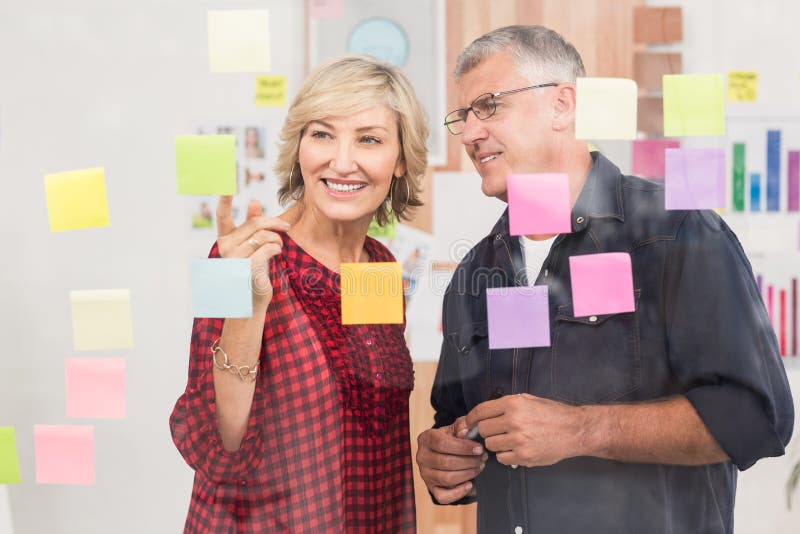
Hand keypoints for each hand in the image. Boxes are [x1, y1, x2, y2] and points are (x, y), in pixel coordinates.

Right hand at [216, 196, 289, 305]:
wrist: (250, 301)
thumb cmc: (251, 271)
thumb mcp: (251, 247)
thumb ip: (251, 225)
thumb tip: (253, 200)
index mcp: (224, 240)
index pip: (222, 216)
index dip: (225, 201)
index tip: (227, 186)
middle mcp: (226, 247)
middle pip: (255, 224)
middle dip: (274, 223)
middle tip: (286, 227)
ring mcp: (235, 258)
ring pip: (264, 235)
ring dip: (277, 239)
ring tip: (278, 246)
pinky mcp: (248, 267)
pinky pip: (269, 248)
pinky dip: (277, 248)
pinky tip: (277, 253)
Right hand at [416, 421, 486, 503]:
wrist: (444, 452)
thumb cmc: (452, 438)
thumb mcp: (456, 428)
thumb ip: (462, 425)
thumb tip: (465, 431)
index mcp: (426, 438)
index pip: (442, 444)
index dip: (463, 447)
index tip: (480, 449)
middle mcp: (421, 456)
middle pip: (446, 462)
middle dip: (469, 461)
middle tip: (483, 458)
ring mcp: (424, 474)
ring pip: (446, 479)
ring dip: (467, 474)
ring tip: (479, 467)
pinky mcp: (430, 488)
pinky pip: (443, 496)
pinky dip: (458, 492)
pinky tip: (470, 484)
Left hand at [462, 394, 586, 467]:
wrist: (574, 430)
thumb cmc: (552, 413)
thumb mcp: (529, 400)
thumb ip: (507, 404)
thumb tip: (486, 412)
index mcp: (513, 404)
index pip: (481, 411)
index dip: (471, 418)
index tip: (468, 423)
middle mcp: (513, 421)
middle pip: (484, 430)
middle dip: (487, 431)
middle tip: (497, 432)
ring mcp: (518, 440)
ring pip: (491, 445)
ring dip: (496, 444)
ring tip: (508, 441)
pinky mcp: (524, 456)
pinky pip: (502, 458)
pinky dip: (506, 455)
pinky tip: (516, 450)